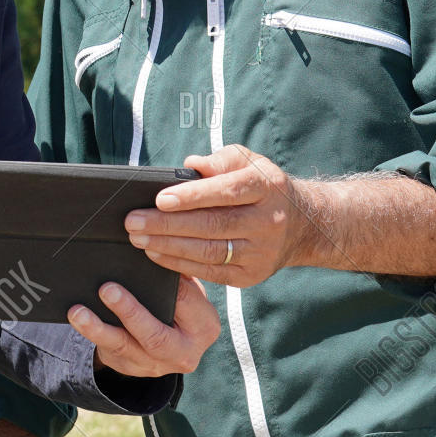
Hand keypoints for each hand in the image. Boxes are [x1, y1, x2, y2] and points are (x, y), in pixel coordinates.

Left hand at [67, 275, 219, 377]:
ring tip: (78, 312)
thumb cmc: (180, 310)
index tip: (147, 264)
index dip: (168, 287)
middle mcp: (183, 353)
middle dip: (130, 312)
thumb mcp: (190, 294)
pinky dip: (91, 334)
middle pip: (156, 336)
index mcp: (204, 328)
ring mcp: (155, 364)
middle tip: (107, 290)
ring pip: (124, 346)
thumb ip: (181, 278)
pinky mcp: (130, 367)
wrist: (170, 348)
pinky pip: (109, 351)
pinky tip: (77, 319)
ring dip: (98, 328)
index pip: (187, 303)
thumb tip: (158, 251)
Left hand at [123, 144, 313, 286]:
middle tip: (133, 221)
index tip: (159, 199)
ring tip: (138, 237)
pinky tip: (156, 254)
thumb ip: (220, 161)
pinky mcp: (250, 275)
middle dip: (168, 224)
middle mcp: (268, 221)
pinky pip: (210, 271)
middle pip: (212, 225)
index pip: (226, 191)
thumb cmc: (261, 187)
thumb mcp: (249, 162)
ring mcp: (260, 252)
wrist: (302, 226)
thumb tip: (191, 165)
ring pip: (208, 251)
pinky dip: (180, 264)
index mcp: (266, 187)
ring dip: (168, 246)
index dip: (192, 196)